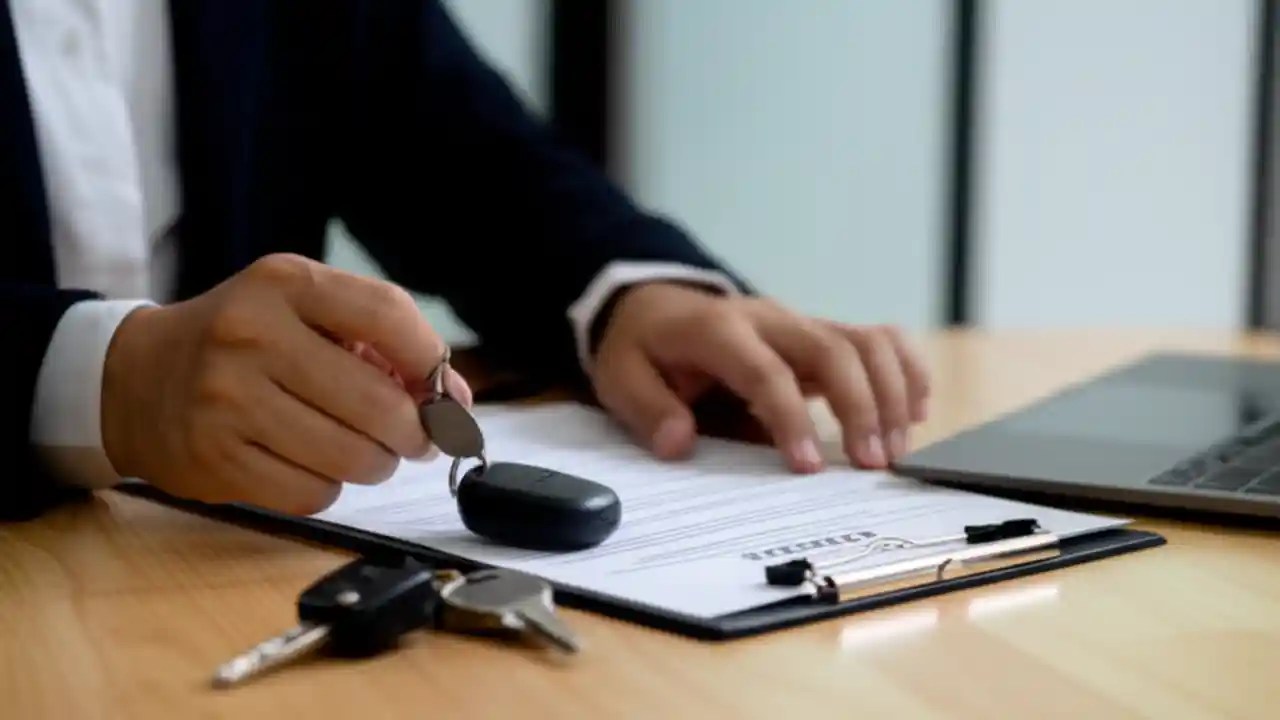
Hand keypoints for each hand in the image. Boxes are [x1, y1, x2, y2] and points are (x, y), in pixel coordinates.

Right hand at [101, 254, 471, 514]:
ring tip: (364, 450)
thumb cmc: (245, 341)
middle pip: (380, 404)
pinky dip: (329, 486)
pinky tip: (311, 464)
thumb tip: (454, 400)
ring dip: (377, 464)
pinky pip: (313, 492)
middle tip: (417, 438)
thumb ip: (380, 340)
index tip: (447, 393)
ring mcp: (229, 399)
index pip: (389, 314)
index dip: (433, 361)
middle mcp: (252, 335)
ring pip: (353, 458)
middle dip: (416, 433)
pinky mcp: (215, 458)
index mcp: (285, 284)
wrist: (139, 377)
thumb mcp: (302, 309)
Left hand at [589, 283, 929, 472]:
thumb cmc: (643, 349)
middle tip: (873, 464)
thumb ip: (648, 408)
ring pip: (866, 340)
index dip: (791, 418)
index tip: (809, 468)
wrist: (656, 306)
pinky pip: (878, 339)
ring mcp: (801, 323)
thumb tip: (680, 442)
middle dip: (862, 406)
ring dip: (892, 393)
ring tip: (895, 450)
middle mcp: (770, 319)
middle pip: (833, 348)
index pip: (766, 370)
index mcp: (718, 330)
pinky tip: (916, 412)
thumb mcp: (621, 377)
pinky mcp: (821, 334)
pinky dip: (906, 370)